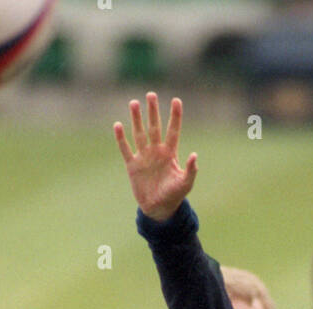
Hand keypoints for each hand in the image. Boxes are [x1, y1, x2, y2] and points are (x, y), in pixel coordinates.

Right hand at [114, 92, 196, 221]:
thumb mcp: (185, 184)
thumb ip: (191, 170)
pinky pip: (126, 149)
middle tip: (151, 94)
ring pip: (139, 133)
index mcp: (170, 153)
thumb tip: (194, 155)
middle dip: (153, 111)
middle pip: (154, 127)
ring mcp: (144, 157)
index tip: (176, 100)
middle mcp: (156, 151)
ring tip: (134, 102)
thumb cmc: (174, 196)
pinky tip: (118, 125)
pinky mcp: (132, 166)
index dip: (175, 116)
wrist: (158, 209)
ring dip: (136, 119)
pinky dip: (121, 138)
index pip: (173, 131)